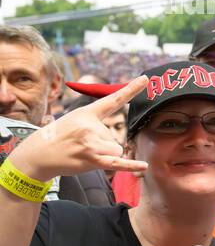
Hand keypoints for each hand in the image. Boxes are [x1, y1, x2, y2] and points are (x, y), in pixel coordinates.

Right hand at [9, 76, 148, 182]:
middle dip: (101, 145)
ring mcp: (92, 143)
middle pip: (114, 138)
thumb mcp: (73, 119)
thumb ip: (94, 123)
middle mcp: (90, 126)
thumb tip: (116, 142)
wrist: (37, 155)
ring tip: (83, 154)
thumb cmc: (58, 137)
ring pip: (116, 150)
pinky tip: (144, 166)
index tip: (146, 79)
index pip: (113, 100)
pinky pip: (118, 163)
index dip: (131, 89)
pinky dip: (131, 166)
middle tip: (80, 145)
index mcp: (87, 113)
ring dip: (105, 155)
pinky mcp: (92, 160)